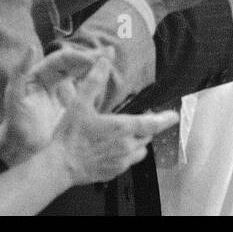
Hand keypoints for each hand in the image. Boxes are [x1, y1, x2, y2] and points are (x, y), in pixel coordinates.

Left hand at [0, 47, 106, 165]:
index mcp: (38, 73)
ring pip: (81, 72)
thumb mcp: (15, 98)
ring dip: (96, 63)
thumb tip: (31, 46)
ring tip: (111, 56)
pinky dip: (96, 79)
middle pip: (74, 62)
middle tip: (110, 51)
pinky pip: (84, 87)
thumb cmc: (15, 124)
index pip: (62, 59)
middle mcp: (50, 78)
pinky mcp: (70, 103)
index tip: (94, 59)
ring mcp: (62, 90)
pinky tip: (107, 75)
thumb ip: (19, 71)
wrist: (22, 150)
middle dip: (91, 56)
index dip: (78, 57)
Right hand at [44, 57, 178, 186]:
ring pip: (140, 151)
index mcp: (122, 128)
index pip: (153, 123)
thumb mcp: (79, 103)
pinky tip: (112, 150)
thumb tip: (106, 58)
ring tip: (126, 135)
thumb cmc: (69, 135)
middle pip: (147, 135)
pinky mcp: (114, 173)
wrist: (58, 166)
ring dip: (138, 142)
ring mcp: (121, 162)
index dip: (166, 119)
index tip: (174, 116)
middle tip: (138, 120)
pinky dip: (126, 155)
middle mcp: (126, 146)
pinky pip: (128, 163)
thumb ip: (95, 79)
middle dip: (146, 127)